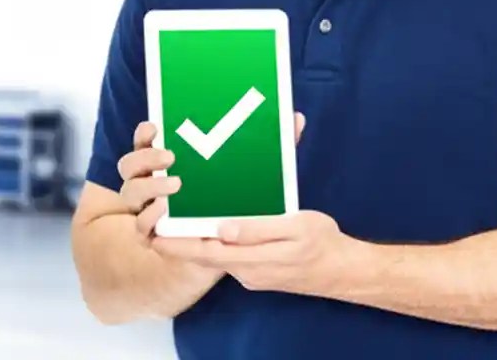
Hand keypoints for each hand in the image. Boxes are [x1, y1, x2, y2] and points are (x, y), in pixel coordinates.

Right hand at [120, 111, 305, 245]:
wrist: (227, 247)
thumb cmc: (233, 199)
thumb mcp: (248, 172)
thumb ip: (265, 147)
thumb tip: (296, 119)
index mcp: (166, 159)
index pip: (144, 140)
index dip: (145, 132)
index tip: (157, 126)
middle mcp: (149, 181)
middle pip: (129, 164)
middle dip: (146, 157)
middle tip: (171, 157)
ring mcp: (147, 209)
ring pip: (131, 193)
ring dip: (149, 187)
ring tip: (175, 186)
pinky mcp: (152, 236)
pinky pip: (140, 229)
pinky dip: (149, 220)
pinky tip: (164, 214)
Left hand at [151, 112, 357, 296]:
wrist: (345, 271)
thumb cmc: (323, 244)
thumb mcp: (295, 228)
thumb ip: (258, 230)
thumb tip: (224, 230)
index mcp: (253, 260)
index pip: (206, 252)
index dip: (178, 245)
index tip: (154, 234)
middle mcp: (248, 271)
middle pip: (204, 256)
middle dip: (176, 245)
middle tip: (151, 228)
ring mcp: (253, 274)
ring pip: (216, 256)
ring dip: (194, 243)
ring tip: (173, 224)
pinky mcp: (259, 271)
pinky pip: (229, 258)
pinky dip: (213, 245)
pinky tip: (209, 229)